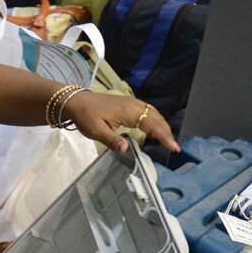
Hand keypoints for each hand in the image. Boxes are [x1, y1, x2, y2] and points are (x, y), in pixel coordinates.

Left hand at [65, 91, 179, 155]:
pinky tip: (155, 129)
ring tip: (168, 140)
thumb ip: (112, 140)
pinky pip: (147, 112)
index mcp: (128, 111)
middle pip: (156, 118)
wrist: (77, 102)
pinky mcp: (129, 104)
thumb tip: (125, 150)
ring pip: (153, 114)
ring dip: (162, 126)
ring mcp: (132, 103)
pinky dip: (155, 121)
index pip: (152, 124)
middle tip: (174, 147)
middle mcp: (134, 105)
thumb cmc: (86, 116)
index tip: (173, 147)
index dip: (164, 136)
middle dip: (166, 132)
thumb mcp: (96, 131)